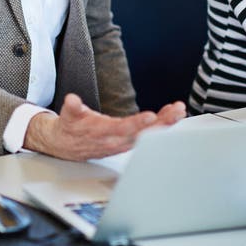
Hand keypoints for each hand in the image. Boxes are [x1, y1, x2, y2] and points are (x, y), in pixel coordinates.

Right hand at [24, 93, 185, 160]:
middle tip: (177, 111)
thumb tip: (72, 100)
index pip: (123, 129)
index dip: (137, 124)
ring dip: (165, 123)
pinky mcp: (127, 142)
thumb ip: (72, 108)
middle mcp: (116, 141)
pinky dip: (161, 124)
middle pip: (143, 133)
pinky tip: (170, 115)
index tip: (151, 116)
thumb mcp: (67, 116)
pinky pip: (148, 134)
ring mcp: (123, 143)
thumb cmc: (70, 128)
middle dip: (162, 123)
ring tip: (179, 110)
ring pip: (148, 134)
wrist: (66, 146)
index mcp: (102, 133)